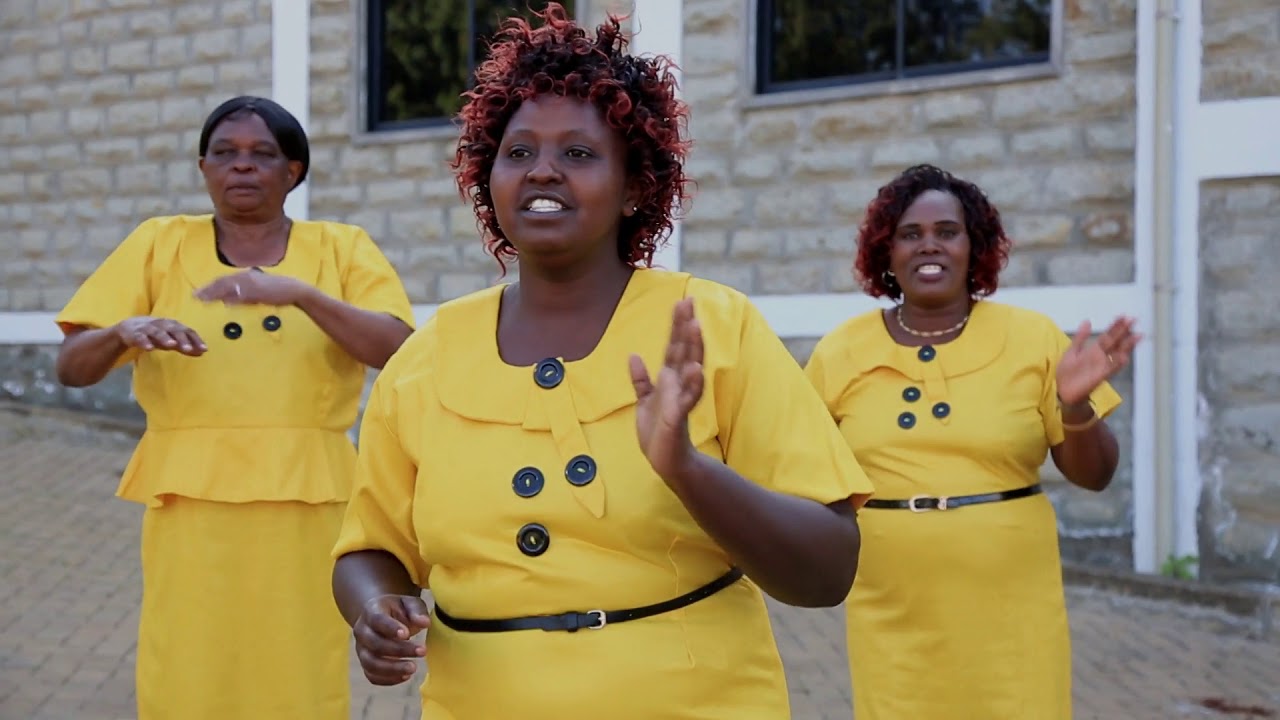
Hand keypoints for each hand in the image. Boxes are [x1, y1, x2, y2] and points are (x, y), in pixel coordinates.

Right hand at [113, 316, 205, 355]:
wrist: (129, 328)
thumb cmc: (156, 335)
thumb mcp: (172, 340)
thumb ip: (185, 346)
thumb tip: (203, 352)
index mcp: (173, 325)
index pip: (187, 331)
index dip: (196, 339)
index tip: (204, 349)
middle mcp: (162, 324)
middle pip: (174, 330)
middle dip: (182, 339)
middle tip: (189, 349)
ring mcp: (148, 328)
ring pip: (158, 332)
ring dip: (165, 338)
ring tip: (172, 345)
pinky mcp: (135, 334)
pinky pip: (140, 337)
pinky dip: (145, 342)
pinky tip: (149, 348)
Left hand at [193, 270, 308, 306]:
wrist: (295, 290)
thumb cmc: (278, 292)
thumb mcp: (258, 292)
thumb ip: (243, 296)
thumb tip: (228, 302)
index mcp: (246, 275)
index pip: (224, 280)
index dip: (210, 287)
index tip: (199, 293)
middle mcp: (247, 276)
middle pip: (223, 282)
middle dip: (208, 290)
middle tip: (195, 297)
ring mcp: (253, 283)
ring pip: (230, 288)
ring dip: (216, 293)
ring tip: (204, 300)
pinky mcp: (259, 291)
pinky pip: (244, 295)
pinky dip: (234, 299)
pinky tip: (226, 303)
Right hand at [352, 594, 430, 685]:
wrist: (381, 616)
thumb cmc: (398, 609)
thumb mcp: (409, 602)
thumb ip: (416, 611)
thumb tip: (425, 623)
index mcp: (371, 611)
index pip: (377, 620)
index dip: (391, 628)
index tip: (407, 634)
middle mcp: (362, 631)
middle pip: (375, 644)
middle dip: (399, 650)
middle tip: (422, 651)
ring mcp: (361, 649)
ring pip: (370, 663)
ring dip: (392, 669)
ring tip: (413, 668)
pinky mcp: (365, 663)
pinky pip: (372, 676)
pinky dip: (388, 679)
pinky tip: (405, 676)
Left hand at [629, 298, 704, 481]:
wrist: (666, 461)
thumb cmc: (657, 431)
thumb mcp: (644, 401)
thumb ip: (641, 379)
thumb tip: (633, 355)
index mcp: (669, 379)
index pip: (675, 346)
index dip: (677, 325)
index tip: (682, 301)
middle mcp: (678, 385)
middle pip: (684, 351)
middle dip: (686, 327)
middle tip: (689, 302)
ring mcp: (681, 400)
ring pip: (690, 369)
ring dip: (694, 348)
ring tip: (695, 326)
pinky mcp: (679, 417)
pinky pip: (687, 398)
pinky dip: (692, 384)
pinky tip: (694, 369)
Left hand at [1057, 315, 1141, 405]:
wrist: (1062, 392)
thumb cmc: (1067, 373)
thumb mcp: (1072, 351)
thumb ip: (1080, 338)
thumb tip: (1087, 321)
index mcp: (1094, 350)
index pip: (1108, 336)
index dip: (1115, 326)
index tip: (1123, 315)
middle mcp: (1101, 357)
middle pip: (1115, 342)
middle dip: (1124, 332)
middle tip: (1134, 320)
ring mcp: (1102, 367)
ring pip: (1118, 354)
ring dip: (1127, 346)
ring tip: (1137, 336)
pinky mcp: (1099, 377)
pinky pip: (1110, 370)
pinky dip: (1116, 363)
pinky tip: (1124, 356)